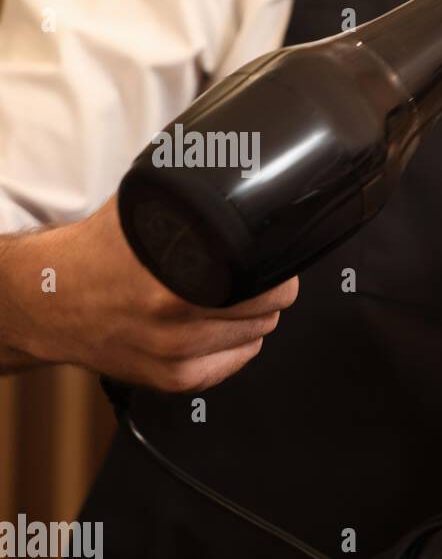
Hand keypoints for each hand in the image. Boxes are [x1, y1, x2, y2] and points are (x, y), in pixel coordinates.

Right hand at [4, 194, 297, 392]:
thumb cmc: (97, 253)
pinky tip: (210, 325)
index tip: (267, 259)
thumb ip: (195, 198)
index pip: (270, 286)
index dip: (274, 268)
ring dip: (247, 318)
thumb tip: (243, 178)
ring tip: (218, 299)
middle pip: (270, 311)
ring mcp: (175, 356)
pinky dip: (232, 345)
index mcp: (175, 279)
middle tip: (242, 277)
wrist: (49, 300)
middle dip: (263, 292)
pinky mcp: (173, 380)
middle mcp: (176, 322)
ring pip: (256, 337)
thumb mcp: (147, 209)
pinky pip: (235, 362)